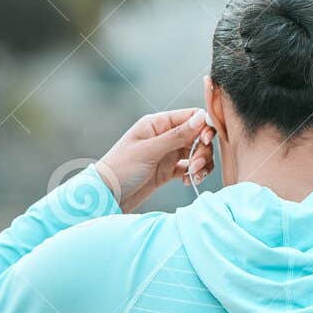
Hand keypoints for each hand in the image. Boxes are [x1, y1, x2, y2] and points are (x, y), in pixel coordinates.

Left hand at [94, 109, 214, 211]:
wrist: (108, 195)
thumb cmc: (121, 168)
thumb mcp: (149, 150)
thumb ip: (177, 135)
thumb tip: (201, 117)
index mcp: (158, 124)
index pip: (191, 116)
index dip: (203, 127)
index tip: (205, 141)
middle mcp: (165, 136)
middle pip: (198, 136)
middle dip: (202, 151)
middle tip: (195, 165)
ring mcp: (168, 154)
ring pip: (197, 153)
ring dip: (201, 164)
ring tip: (193, 175)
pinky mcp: (169, 170)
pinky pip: (191, 168)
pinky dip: (194, 174)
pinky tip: (187, 181)